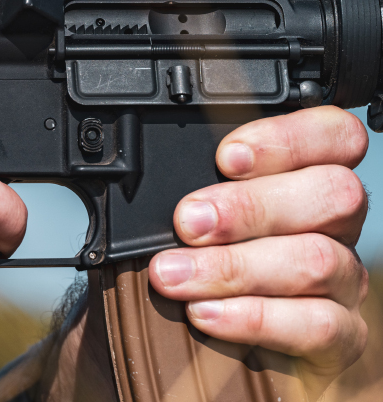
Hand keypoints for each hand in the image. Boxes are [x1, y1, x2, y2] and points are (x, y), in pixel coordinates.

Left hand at [149, 107, 369, 397]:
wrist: (180, 347)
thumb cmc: (184, 261)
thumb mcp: (180, 214)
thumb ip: (185, 187)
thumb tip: (142, 173)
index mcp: (303, 179)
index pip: (334, 136)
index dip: (289, 138)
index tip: (226, 156)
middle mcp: (333, 226)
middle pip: (333, 194)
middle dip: (251, 206)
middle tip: (186, 221)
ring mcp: (342, 283)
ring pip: (319, 259)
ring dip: (235, 266)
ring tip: (172, 275)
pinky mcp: (340, 341)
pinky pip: (318, 324)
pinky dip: (254, 317)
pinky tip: (205, 314)